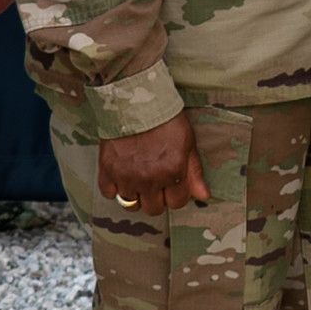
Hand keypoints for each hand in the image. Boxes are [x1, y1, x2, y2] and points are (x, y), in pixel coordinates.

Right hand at [93, 113, 207, 214]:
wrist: (134, 100)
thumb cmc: (165, 119)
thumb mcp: (187, 142)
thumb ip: (194, 172)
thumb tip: (203, 196)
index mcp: (172, 172)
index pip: (177, 203)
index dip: (176, 194)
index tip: (172, 184)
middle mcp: (150, 179)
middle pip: (154, 209)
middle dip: (157, 198)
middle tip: (154, 181)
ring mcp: (127, 177)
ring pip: (131, 205)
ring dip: (136, 194)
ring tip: (137, 178)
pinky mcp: (107, 171)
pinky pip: (109, 194)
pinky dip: (115, 187)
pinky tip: (122, 174)